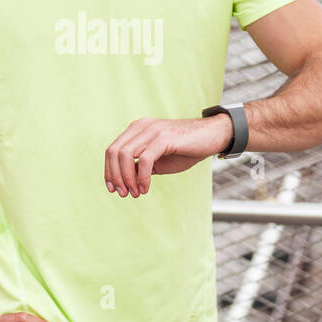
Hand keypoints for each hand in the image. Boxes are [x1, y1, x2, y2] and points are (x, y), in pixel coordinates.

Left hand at [104, 114, 232, 197]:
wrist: (213, 136)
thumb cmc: (186, 149)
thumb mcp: (158, 161)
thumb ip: (140, 166)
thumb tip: (124, 180)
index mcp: (137, 129)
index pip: (112, 150)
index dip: (109, 171)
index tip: (113, 189)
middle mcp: (141, 127)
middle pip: (114, 152)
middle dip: (115, 176)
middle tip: (124, 194)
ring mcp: (152, 130)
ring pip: (126, 155)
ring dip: (127, 178)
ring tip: (135, 193)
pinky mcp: (164, 137)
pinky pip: (145, 160)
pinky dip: (142, 177)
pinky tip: (145, 188)